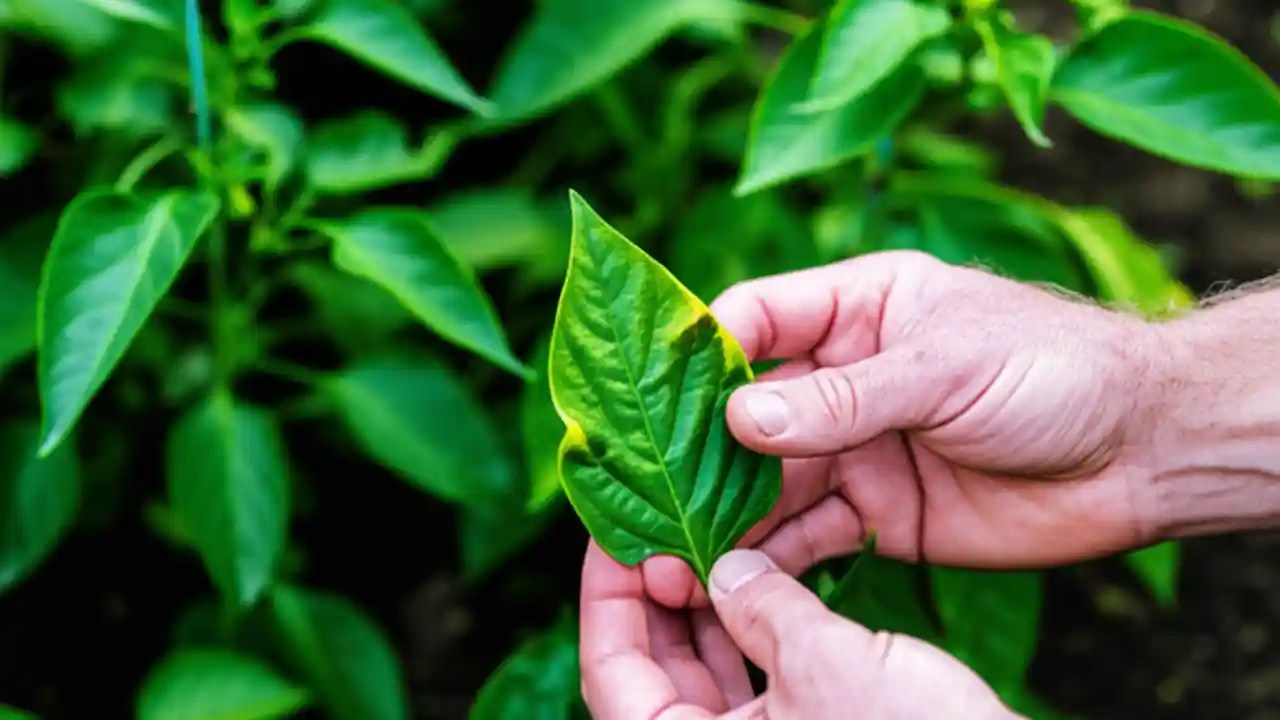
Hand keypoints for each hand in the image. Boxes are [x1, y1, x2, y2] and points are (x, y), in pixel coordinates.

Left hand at [580, 542, 1015, 718]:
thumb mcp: (828, 665)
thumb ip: (762, 607)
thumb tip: (724, 570)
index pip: (609, 668)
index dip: (604, 592)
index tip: (612, 528)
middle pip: (647, 668)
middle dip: (655, 591)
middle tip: (662, 518)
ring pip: (699, 673)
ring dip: (701, 606)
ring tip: (705, 534)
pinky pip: (749, 680)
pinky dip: (747, 630)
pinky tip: (757, 575)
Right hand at [643, 251, 1169, 605]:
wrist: (1140, 452)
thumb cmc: (1053, 370)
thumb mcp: (945, 366)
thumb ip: (847, 397)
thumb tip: (742, 417)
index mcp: (857, 309)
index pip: (757, 318)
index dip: (702, 350)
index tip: (651, 388)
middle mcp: (844, 378)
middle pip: (746, 409)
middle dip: (696, 447)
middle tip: (643, 483)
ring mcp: (856, 449)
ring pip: (766, 478)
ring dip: (721, 508)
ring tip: (672, 541)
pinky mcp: (876, 515)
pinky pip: (807, 535)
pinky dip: (769, 554)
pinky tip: (731, 573)